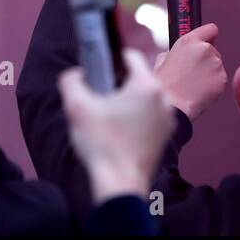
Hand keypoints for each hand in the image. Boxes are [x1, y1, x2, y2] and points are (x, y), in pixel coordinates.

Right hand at [58, 50, 176, 203]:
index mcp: (146, 85)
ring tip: (109, 116)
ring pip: (145, 97)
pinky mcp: (166, 134)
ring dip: (130, 101)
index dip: (112, 59)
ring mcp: (168, 117)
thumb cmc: (101, 144)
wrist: (120, 183)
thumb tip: (75, 73)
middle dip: (120, 83)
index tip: (99, 70)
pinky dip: (138, 117)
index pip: (131, 56)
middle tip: (101, 98)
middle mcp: (164, 98)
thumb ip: (71, 80)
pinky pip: (151, 115)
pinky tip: (120, 131)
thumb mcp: (76, 107)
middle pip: (139, 77)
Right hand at [154, 23, 226, 119]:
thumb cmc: (163, 84)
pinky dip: (213, 84)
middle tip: (191, 73)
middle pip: (213, 50)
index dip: (208, 36)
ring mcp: (215, 64)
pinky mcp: (222, 78)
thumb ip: (176, 52)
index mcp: (189, 41)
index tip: (206, 42)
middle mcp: (205, 49)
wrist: (172, 105)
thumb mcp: (163, 60)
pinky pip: (219, 78)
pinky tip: (200, 91)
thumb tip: (181, 54)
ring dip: (209, 72)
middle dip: (206, 59)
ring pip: (216, 65)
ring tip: (193, 84)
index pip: (210, 29)